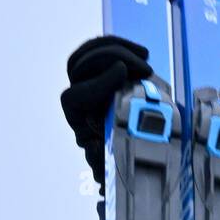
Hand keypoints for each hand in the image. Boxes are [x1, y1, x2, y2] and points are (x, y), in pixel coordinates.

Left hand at [60, 35, 153, 191]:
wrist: (141, 154)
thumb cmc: (130, 166)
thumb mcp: (121, 171)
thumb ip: (110, 167)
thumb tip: (98, 173)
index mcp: (79, 123)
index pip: (75, 97)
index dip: (97, 84)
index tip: (123, 75)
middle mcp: (78, 100)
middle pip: (78, 67)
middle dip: (110, 60)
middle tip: (144, 68)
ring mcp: (88, 83)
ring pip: (87, 54)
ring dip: (116, 48)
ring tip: (145, 57)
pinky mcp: (102, 73)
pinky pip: (102, 50)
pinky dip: (121, 46)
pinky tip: (143, 53)